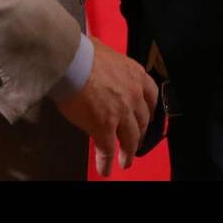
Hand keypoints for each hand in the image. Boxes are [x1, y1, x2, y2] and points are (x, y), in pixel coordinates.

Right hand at [54, 37, 158, 175]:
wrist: (71, 60)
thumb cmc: (82, 52)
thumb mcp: (105, 53)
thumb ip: (110, 65)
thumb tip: (100, 62)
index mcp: (135, 74)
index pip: (151, 95)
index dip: (150, 110)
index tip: (148, 118)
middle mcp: (133, 95)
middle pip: (142, 120)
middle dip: (140, 133)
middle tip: (136, 142)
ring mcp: (121, 112)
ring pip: (130, 138)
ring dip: (128, 152)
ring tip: (125, 162)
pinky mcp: (104, 127)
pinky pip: (108, 149)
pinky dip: (107, 162)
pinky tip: (106, 169)